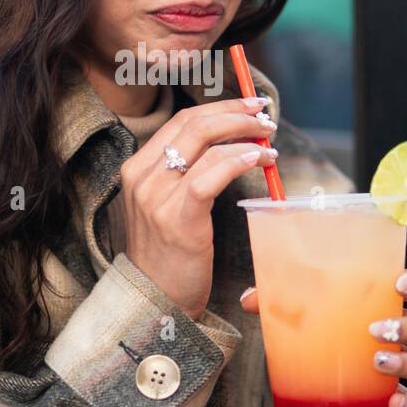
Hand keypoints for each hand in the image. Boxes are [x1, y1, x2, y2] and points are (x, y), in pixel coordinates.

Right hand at [121, 94, 277, 320]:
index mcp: (137, 168)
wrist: (154, 300)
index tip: (249, 107)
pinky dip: (239, 160)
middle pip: (194, 124)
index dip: (220, 108)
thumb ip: (184, 174)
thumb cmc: (168, 254)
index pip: (181, 121)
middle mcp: (142, 177)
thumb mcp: (164, 205)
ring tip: (269, 144)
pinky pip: (211, 175)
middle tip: (264, 115)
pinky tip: (259, 160)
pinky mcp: (177, 217)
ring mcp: (156, 197)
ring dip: (245, 135)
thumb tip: (230, 143)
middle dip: (236, 113)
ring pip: (205, 143)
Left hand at [239, 267, 406, 406]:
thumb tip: (249, 299)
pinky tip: (393, 402)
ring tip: (378, 363)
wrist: (317, 377)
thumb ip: (276, 301)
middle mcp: (398, 330)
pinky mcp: (392, 393)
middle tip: (375, 330)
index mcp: (381, 301)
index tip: (400, 284)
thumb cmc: (316, 330)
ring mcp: (400, 362)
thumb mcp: (297, 314)